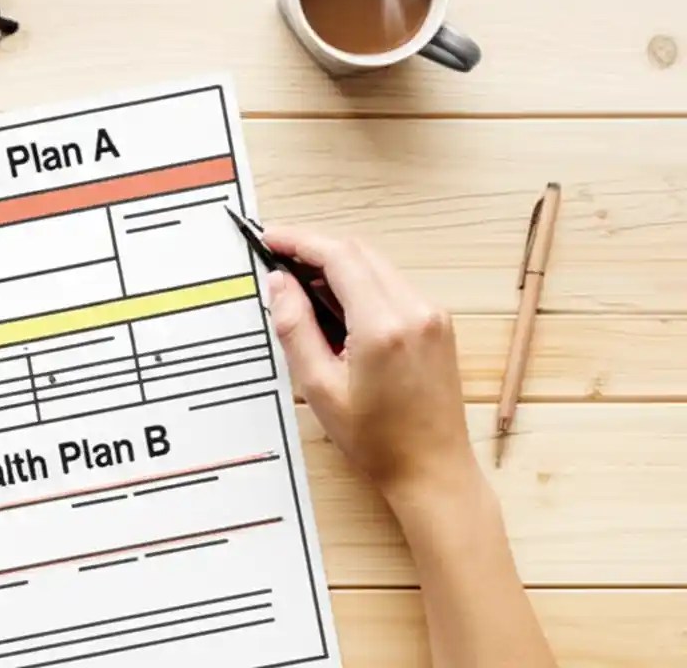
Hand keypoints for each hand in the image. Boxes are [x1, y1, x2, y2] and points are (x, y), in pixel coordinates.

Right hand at [261, 226, 477, 503]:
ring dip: (338, 265)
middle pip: (359, 251)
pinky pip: (392, 284)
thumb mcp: (319, 387)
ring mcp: (432, 315)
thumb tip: (279, 283)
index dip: (300, 240)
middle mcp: (415, 310)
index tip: (270, 237)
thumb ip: (295, 327)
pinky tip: (336, 306)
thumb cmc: (378, 440)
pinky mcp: (438, 323)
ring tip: (302, 287)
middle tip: (278, 259)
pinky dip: (360, 283)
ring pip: (376, 264)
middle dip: (316, 248)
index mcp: (384, 326)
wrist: (432, 469)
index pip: (339, 256)